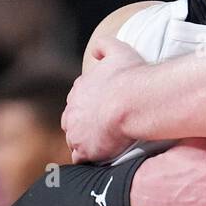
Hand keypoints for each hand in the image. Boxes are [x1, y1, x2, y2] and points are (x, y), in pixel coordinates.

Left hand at [62, 37, 144, 162]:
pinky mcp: (85, 150)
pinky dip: (88, 159)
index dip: (88, 108)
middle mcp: (72, 112)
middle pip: (71, 122)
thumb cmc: (129, 77)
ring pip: (75, 141)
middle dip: (81, 127)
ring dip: (85, 144)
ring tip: (101, 147)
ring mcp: (76, 133)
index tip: (101, 112)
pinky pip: (80, 159)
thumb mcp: (117, 50)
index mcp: (78, 90)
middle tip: (100, 131)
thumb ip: (103, 46)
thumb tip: (94, 51)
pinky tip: (99, 158)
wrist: (133, 102)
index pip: (77, 102)